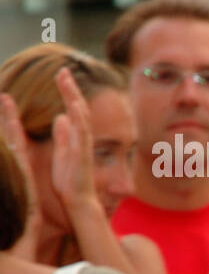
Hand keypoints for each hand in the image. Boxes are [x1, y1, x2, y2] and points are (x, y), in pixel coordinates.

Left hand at [49, 68, 98, 209]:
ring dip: (73, 98)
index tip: (61, 75)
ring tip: (66, 80)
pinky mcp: (83, 155)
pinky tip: (74, 106)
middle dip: (70, 89)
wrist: (78, 202)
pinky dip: (80, 119)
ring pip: (82, 117)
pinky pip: (83, 133)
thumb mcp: (61, 153)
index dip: (67, 93)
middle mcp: (83, 138)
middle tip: (63, 70)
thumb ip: (62, 136)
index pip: (73, 110)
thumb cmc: (71, 182)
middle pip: (79, 108)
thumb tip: (59, 118)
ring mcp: (85, 146)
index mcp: (76, 137)